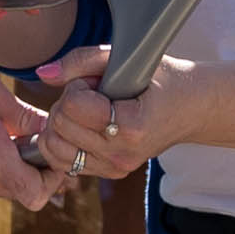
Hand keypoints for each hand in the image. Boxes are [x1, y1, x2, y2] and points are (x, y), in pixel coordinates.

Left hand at [29, 54, 188, 181]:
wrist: (191, 108)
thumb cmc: (161, 79)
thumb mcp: (127, 59)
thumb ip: (81, 61)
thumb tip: (43, 74)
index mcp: (131, 127)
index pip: (73, 106)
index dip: (78, 86)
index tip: (97, 82)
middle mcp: (121, 155)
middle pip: (59, 125)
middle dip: (67, 103)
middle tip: (92, 94)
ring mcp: (114, 168)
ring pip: (54, 147)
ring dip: (61, 123)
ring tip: (85, 111)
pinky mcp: (108, 174)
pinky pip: (63, 161)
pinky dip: (63, 141)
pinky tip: (81, 127)